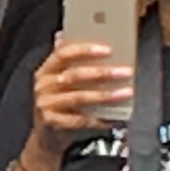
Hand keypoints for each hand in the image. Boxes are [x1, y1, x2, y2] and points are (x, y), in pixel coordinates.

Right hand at [25, 36, 132, 150]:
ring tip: (126, 93)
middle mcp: (43, 85)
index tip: (108, 49)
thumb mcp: (59, 80)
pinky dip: (99, 119)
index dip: (84, 50)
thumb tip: (64, 34)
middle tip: (126, 72)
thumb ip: (65, 60)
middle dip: (102, 73)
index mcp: (46, 70)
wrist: (47, 136)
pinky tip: (115, 118)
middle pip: (73, 75)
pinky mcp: (50, 122)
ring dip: (105, 95)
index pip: (62, 54)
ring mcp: (45, 104)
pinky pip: (79, 120)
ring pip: (79, 97)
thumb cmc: (59, 104)